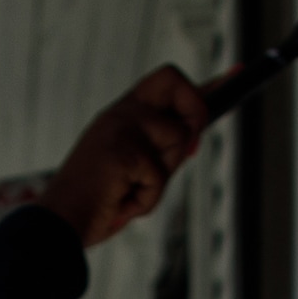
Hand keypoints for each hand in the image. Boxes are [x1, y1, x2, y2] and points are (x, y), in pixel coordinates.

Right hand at [40, 68, 206, 249]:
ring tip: (130, 192)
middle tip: (186, 147)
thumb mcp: (136, 171)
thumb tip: (192, 140)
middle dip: (194, 108)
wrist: (60, 223)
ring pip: (176, 139)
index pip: (169, 87)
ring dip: (161, 177)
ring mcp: (121, 126)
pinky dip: (146, 200)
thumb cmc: (95, 202)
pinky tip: (120, 202)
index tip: (236, 74)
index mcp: (124, 115)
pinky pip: (160, 177)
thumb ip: (162, 152)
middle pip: (173, 79)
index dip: (207, 83)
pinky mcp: (123, 150)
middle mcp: (121, 112)